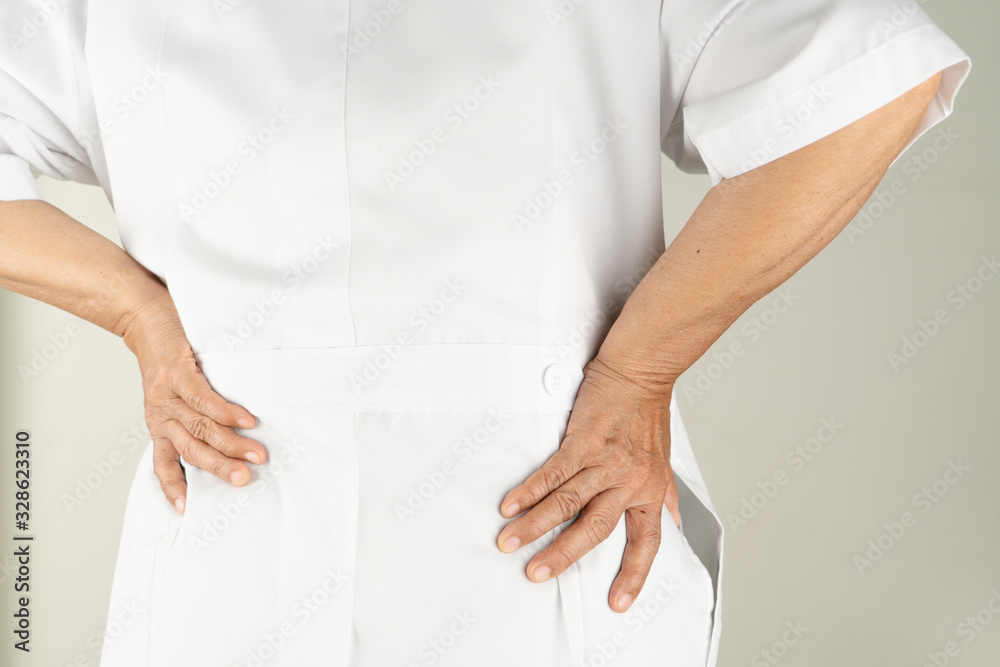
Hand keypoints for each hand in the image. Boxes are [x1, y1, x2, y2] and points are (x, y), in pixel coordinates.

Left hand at [121, 292, 267, 514]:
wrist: (145, 318)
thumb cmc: (166, 357)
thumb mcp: (171, 394)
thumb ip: (192, 417)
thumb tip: (227, 438)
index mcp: (160, 425)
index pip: (164, 464)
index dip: (174, 488)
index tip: (187, 511)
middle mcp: (162, 414)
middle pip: (192, 450)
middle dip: (220, 467)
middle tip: (244, 479)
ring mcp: (168, 394)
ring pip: (201, 427)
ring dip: (230, 443)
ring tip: (256, 454)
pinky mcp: (177, 372)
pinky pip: (203, 398)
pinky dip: (225, 411)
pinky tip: (245, 420)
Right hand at [496, 355, 680, 612]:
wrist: (641, 370)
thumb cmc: (648, 411)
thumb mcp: (663, 458)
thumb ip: (664, 492)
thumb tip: (673, 517)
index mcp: (650, 490)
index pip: (646, 542)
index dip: (634, 575)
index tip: (618, 604)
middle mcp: (630, 481)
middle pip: (594, 529)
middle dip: (562, 555)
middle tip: (536, 574)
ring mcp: (607, 462)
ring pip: (567, 503)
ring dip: (534, 524)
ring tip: (509, 541)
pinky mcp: (585, 441)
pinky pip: (554, 473)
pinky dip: (530, 490)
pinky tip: (511, 504)